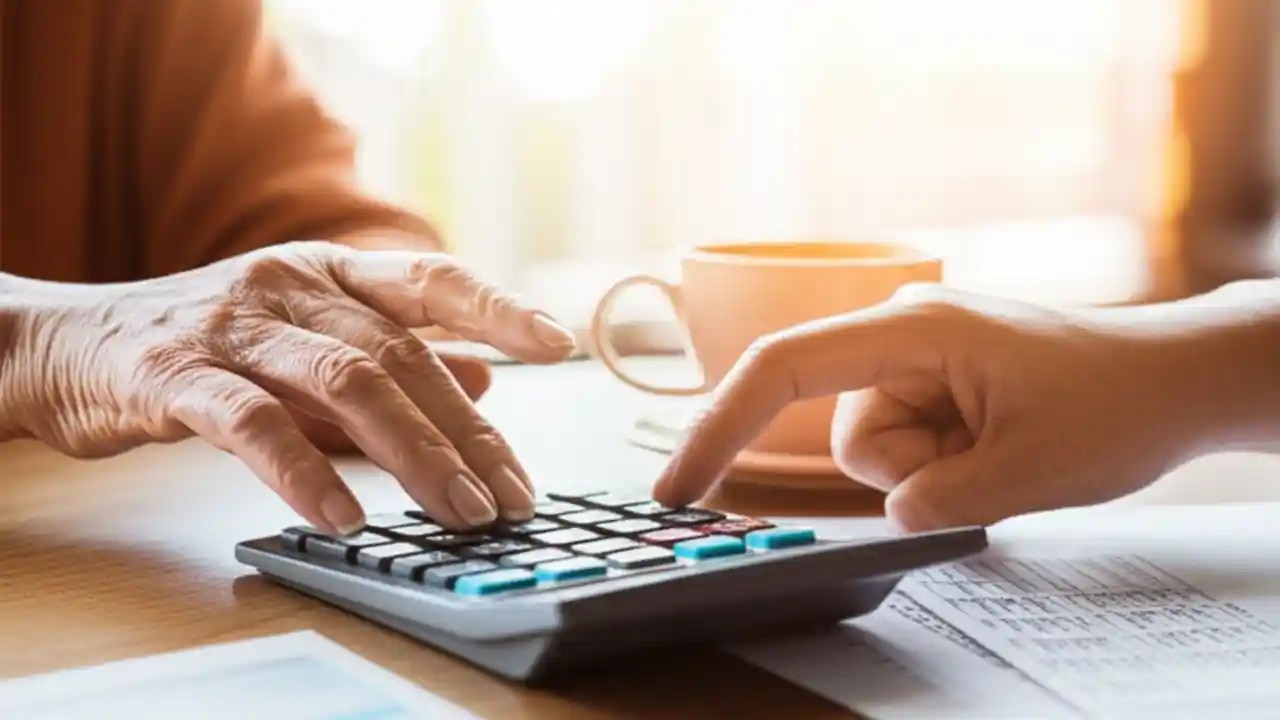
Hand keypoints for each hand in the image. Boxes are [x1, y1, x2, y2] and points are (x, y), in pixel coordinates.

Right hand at [0, 241, 576, 533]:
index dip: (499, 307)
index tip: (560, 344)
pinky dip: (304, 471)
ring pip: (344, 382)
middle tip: (513, 495)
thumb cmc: (207, 348)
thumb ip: (393, 362)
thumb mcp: (309, 342)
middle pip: (401, 353)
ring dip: (414, 453)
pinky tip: (347, 516)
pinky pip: (251, 423)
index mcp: (330, 271)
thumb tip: (490, 381)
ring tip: (462, 511)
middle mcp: (290, 283)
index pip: (432, 279)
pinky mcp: (174, 374)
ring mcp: (232, 323)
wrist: (70, 345)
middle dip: (467, 430)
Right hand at [653, 284, 1214, 530]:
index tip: (680, 487)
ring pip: (876, 451)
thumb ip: (936, 502)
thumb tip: (890, 509)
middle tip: (992, 457)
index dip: (720, 427)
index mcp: (910, 331)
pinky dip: (945, 463)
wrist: (1175, 380)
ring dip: (933, 470)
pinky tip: (1000, 441)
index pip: (782, 370)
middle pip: (848, 434)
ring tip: (1005, 445)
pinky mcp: (932, 380)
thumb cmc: (1115, 402)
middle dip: (908, 471)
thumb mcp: (1028, 471)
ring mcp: (916, 356)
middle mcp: (900, 332)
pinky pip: (905, 447)